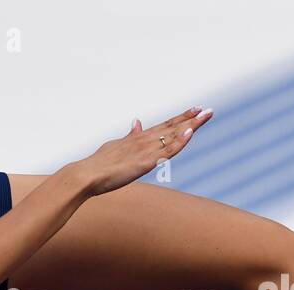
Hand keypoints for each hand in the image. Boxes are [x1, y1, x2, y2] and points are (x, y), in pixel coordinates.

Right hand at [68, 107, 212, 196]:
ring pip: (173, 135)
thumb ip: (129, 136)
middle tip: (207, 109)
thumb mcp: (115, 146)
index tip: (194, 110)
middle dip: (190, 118)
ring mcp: (145, 150)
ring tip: (206, 115)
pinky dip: (180, 141)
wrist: (86, 175)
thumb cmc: (97, 165)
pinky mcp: (145, 162)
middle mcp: (143, 140)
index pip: (163, 126)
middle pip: (172, 127)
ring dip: (191, 125)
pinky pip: (166, 150)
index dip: (180, 119)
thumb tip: (136, 121)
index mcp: (137, 138)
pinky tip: (190, 132)